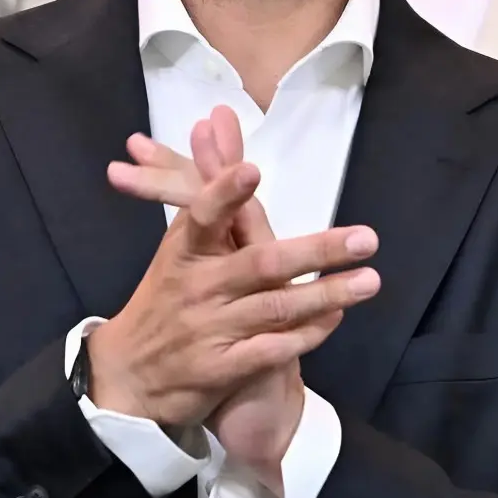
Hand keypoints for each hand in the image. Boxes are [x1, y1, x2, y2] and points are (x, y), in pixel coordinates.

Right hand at [90, 108, 380, 457]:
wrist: (127, 376)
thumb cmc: (167, 298)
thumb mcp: (181, 244)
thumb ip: (209, 188)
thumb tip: (216, 121)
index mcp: (185, 251)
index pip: (202, 216)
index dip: (224, 193)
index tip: (251, 169)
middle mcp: (198, 287)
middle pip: (262, 263)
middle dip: (317, 251)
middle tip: (366, 239)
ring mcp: (210, 329)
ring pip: (276, 307)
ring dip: (326, 294)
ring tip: (370, 280)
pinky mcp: (221, 369)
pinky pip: (270, 350)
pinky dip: (305, 334)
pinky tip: (334, 319)